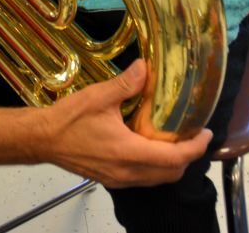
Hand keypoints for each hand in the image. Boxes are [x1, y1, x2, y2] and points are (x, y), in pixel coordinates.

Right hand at [42, 60, 211, 187]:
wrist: (42, 139)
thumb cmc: (68, 119)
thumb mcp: (98, 97)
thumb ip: (125, 84)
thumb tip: (145, 68)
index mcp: (128, 152)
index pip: (174, 158)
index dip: (195, 147)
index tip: (206, 133)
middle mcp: (127, 171)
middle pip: (171, 174)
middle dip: (187, 158)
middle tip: (192, 136)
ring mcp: (119, 179)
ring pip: (157, 179)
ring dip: (171, 164)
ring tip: (173, 141)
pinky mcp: (110, 179)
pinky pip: (142, 179)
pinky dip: (154, 167)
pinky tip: (148, 147)